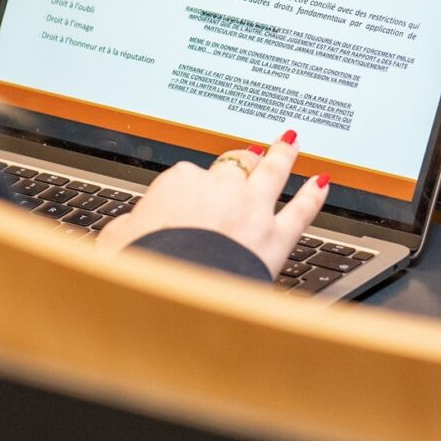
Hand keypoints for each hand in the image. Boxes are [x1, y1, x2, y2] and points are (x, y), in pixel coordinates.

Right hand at [95, 131, 329, 274]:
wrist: (177, 298)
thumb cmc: (145, 267)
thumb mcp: (117, 241)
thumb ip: (129, 226)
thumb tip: (126, 228)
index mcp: (180, 183)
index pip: (187, 177)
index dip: (188, 189)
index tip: (186, 199)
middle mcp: (220, 190)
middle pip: (232, 169)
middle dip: (239, 163)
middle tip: (248, 154)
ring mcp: (252, 210)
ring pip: (272, 173)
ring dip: (282, 155)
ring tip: (290, 142)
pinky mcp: (277, 237)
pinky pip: (302, 210)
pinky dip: (314, 195)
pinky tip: (323, 182)